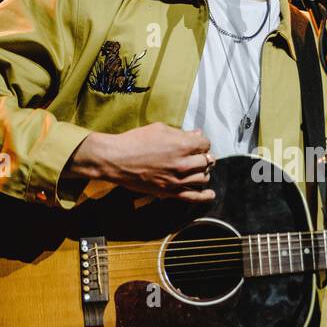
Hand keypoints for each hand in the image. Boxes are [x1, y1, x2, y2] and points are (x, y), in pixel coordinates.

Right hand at [65, 123, 216, 202]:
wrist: (116, 159)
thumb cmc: (135, 141)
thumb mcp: (160, 129)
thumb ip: (181, 134)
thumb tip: (197, 135)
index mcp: (182, 145)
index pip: (205, 144)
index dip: (202, 143)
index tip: (197, 144)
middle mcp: (183, 164)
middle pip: (207, 161)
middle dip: (203, 157)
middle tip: (196, 156)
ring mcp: (177, 180)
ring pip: (203, 178)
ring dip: (202, 172)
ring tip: (196, 170)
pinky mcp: (170, 192)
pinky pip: (194, 197)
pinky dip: (205, 196)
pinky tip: (210, 193)